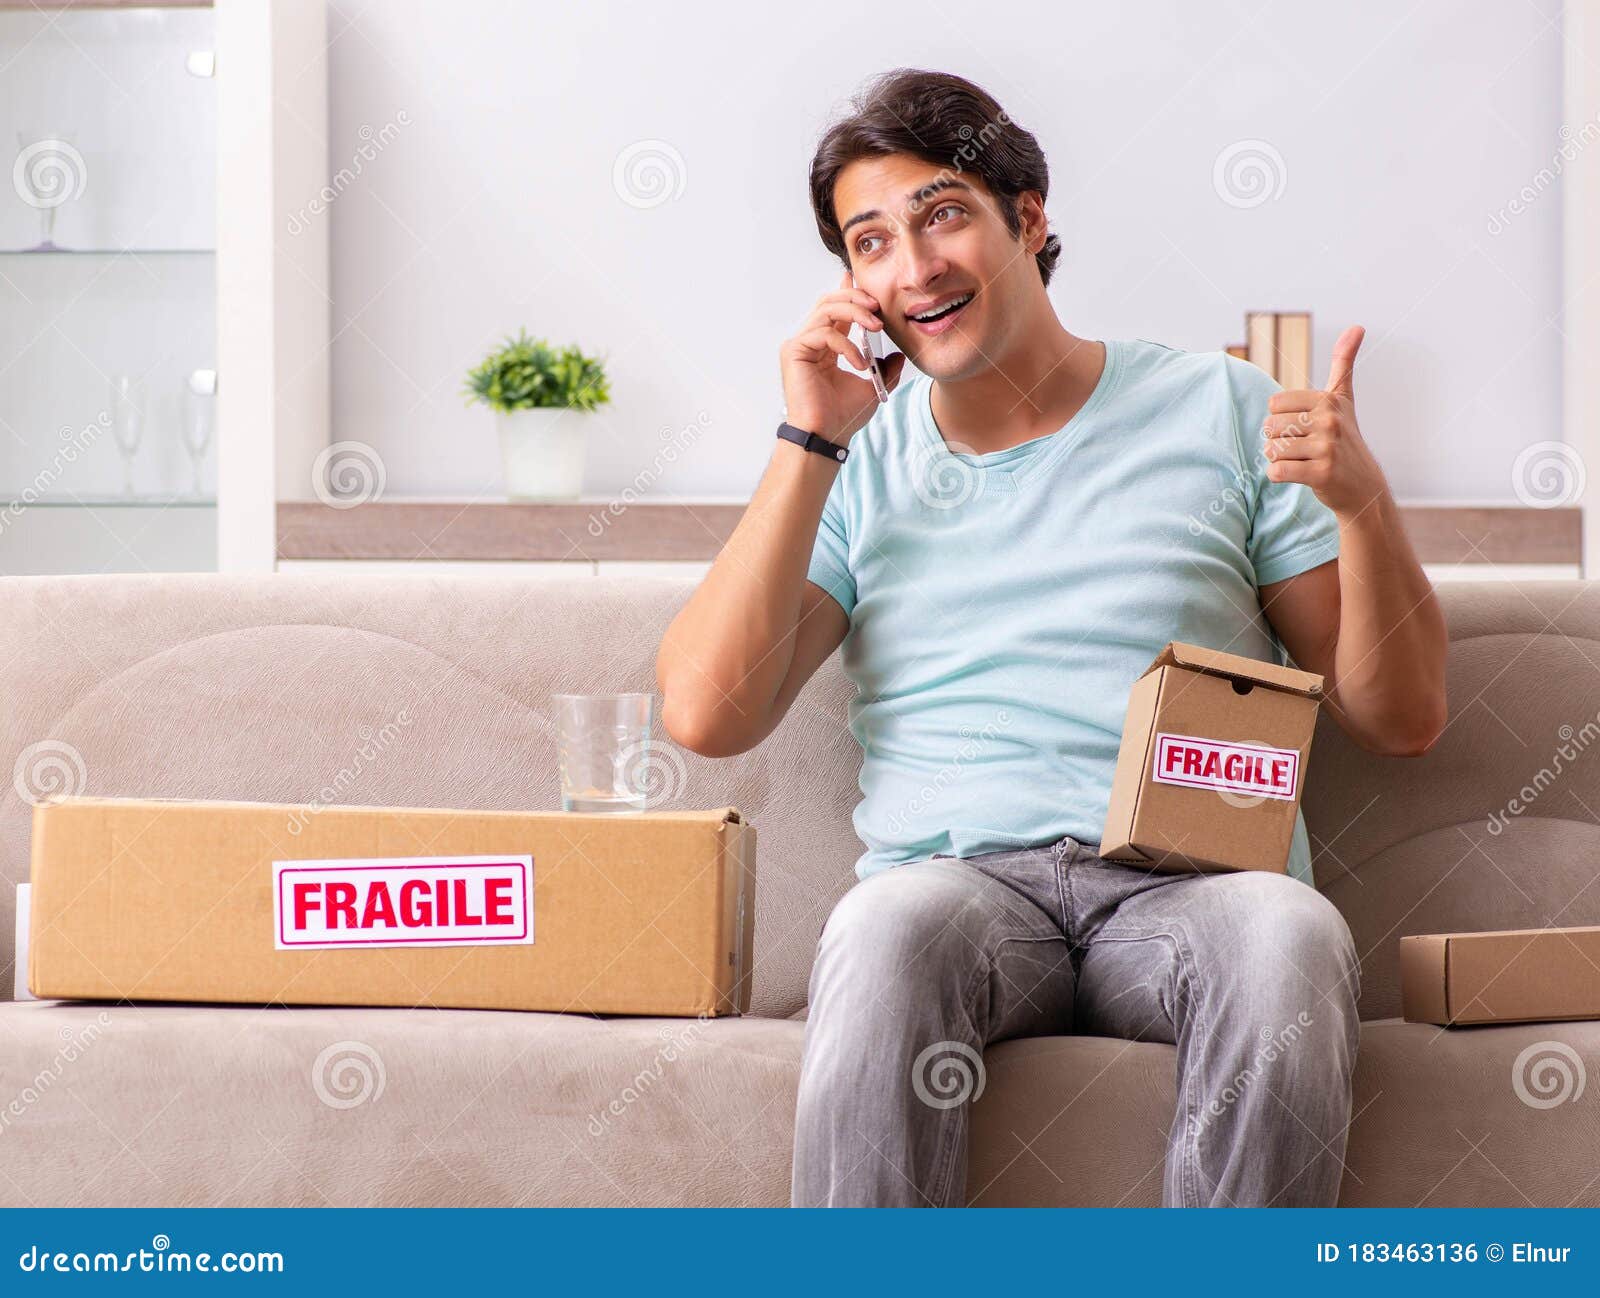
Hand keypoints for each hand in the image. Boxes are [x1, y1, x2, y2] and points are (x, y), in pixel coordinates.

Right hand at [779, 271, 907, 443]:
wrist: (827, 435)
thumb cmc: (843, 415)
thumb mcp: (873, 387)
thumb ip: (885, 368)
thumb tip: (898, 355)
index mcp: (825, 347)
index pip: (835, 311)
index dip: (848, 293)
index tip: (861, 282)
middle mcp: (810, 342)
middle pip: (829, 302)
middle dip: (855, 299)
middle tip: (878, 306)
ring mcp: (800, 345)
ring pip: (826, 310)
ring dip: (855, 314)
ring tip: (876, 327)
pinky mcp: (794, 351)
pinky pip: (824, 333)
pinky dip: (846, 345)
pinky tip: (859, 363)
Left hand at [1260, 325, 1388, 519]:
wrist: (1363, 486)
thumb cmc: (1345, 439)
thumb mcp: (1344, 399)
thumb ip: (1343, 363)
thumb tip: (1357, 326)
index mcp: (1328, 400)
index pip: (1274, 405)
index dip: (1281, 420)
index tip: (1303, 427)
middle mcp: (1329, 421)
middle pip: (1270, 427)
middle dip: (1279, 441)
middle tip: (1302, 448)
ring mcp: (1326, 448)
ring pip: (1272, 450)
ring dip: (1279, 459)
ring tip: (1302, 461)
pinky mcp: (1321, 473)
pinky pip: (1277, 472)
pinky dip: (1279, 476)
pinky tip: (1298, 475)